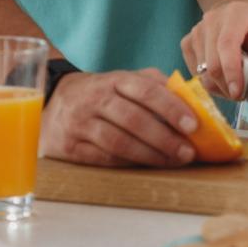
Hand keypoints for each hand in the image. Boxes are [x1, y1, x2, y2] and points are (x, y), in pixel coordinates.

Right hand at [40, 68, 198, 167]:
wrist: (54, 101)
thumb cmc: (101, 93)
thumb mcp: (123, 80)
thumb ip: (154, 85)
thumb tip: (190, 98)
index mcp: (113, 79)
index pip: (146, 90)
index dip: (171, 108)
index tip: (193, 125)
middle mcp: (94, 99)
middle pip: (133, 119)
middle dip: (165, 138)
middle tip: (187, 152)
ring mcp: (80, 123)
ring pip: (118, 142)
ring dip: (150, 155)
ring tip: (173, 162)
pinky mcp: (70, 146)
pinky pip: (104, 158)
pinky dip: (129, 164)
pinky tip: (147, 167)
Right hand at [180, 0, 247, 99]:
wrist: (233, 10)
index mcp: (234, 15)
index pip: (227, 45)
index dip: (231, 71)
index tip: (238, 92)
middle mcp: (210, 22)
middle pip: (212, 64)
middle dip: (227, 86)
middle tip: (243, 95)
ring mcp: (195, 33)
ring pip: (203, 73)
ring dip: (220, 87)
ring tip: (235, 86)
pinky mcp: (187, 44)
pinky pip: (195, 73)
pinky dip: (210, 83)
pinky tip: (223, 80)